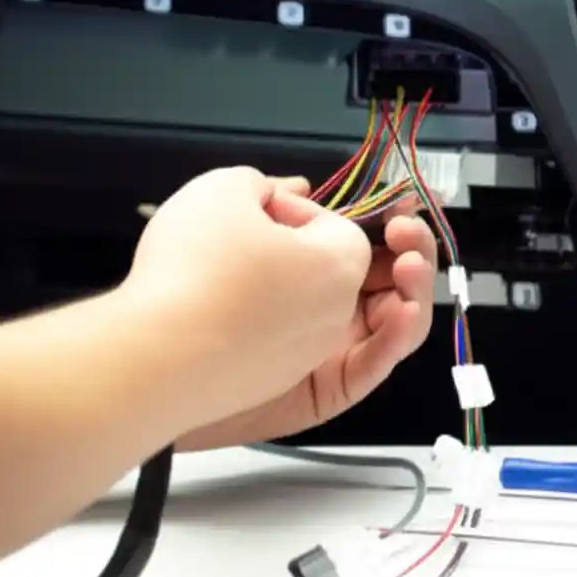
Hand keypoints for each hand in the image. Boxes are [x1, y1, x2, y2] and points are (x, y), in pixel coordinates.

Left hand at [147, 171, 437, 450]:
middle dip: (409, 249)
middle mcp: (316, 306)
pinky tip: (400, 310)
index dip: (386, 219)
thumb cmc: (186, 286)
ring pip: (394, 318)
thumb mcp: (228, 202)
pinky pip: (377, 362)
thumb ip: (277, 198)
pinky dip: (398, 334)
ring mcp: (326, 347)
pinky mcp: (328, 387)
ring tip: (410, 267)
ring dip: (414, 287)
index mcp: (295, 261)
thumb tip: (298, 189)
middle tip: (408, 234)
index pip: (357, 238)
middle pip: (386, 278)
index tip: (403, 202)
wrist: (161, 355)